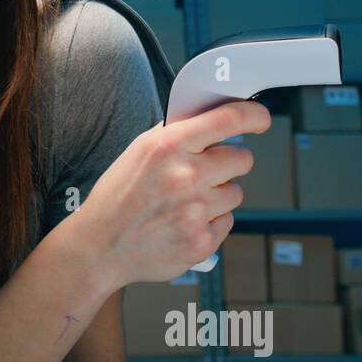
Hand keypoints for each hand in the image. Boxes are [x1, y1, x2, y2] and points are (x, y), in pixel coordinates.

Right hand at [74, 101, 270, 287]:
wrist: (100, 246)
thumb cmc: (118, 196)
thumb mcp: (139, 151)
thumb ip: (176, 135)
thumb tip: (212, 120)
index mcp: (168, 146)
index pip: (228, 119)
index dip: (253, 115)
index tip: (260, 119)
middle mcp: (186, 176)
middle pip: (243, 159)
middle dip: (230, 162)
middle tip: (207, 171)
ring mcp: (196, 211)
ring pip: (235, 193)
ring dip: (218, 195)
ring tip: (186, 202)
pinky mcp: (202, 241)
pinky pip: (226, 221)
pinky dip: (209, 222)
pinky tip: (182, 222)